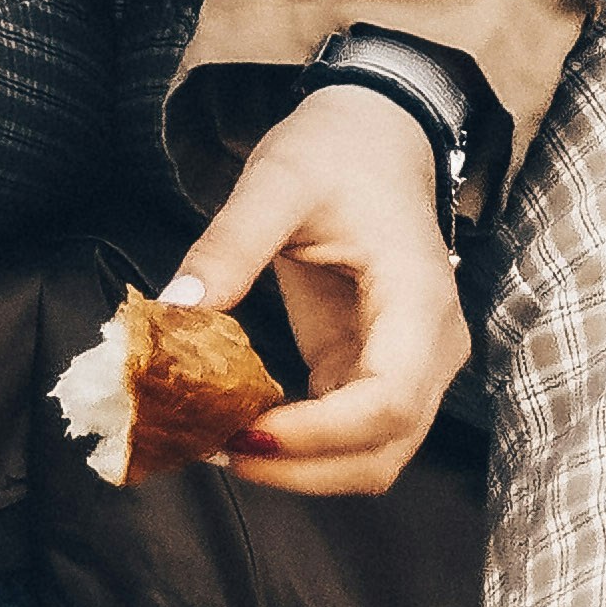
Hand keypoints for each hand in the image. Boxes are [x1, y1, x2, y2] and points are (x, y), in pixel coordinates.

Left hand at [173, 87, 470, 491]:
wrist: (379, 138)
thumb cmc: (338, 152)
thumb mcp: (277, 182)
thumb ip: (229, 244)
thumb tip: (174, 308)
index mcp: (418, 299)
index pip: (389, 401)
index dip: (319, 435)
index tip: (243, 433)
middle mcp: (431, 348)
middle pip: (384, 450)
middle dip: (301, 468)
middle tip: (213, 447)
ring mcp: (412, 367)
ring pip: (372, 457)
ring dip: (300, 467)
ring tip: (219, 440)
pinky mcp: (376, 372)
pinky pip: (348, 435)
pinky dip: (299, 447)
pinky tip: (240, 424)